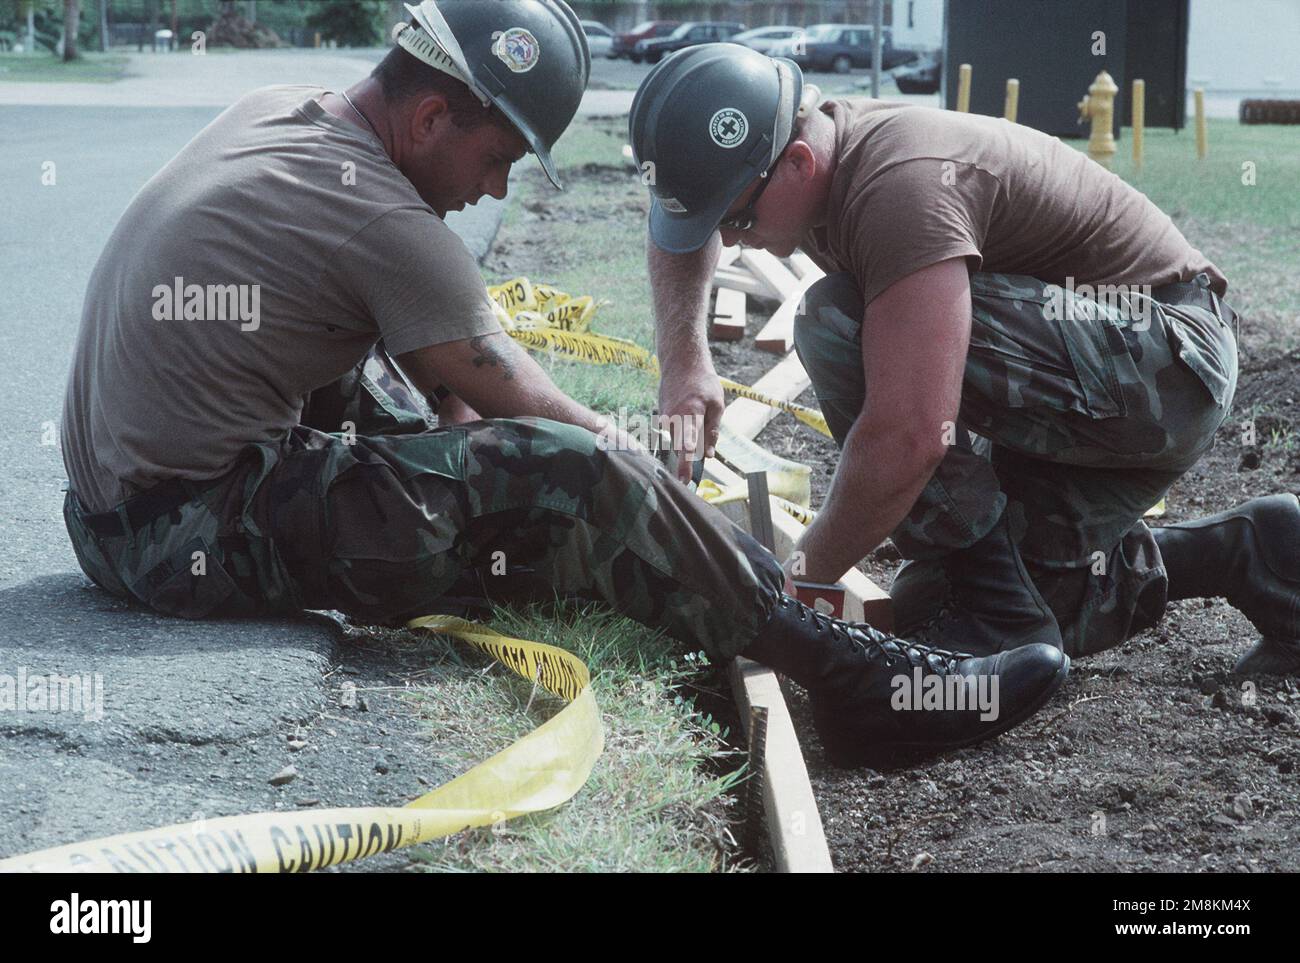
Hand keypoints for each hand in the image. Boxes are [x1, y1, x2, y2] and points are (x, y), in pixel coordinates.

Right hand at [657, 359, 723, 483]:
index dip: (686, 464)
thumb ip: (712, 431)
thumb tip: (708, 455)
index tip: (684, 481)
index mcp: (689, 415)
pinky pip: (674, 430)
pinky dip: (683, 426)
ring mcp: (664, 418)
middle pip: (683, 446)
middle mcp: (673, 419)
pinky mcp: (661, 417)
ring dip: (689, 433)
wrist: (681, 362)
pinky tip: (687, 407)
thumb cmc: (703, 382)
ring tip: (697, 408)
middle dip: (694, 446)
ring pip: (679, 438)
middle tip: (705, 421)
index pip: (687, 445)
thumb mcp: (717, 405)